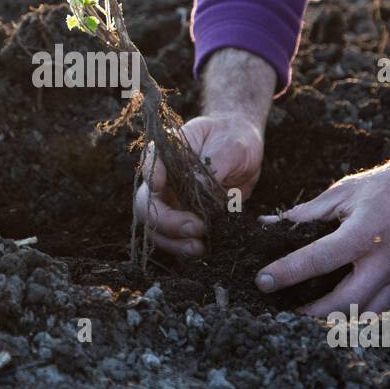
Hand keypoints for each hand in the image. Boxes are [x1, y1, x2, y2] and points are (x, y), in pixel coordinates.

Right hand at [134, 47, 275, 256]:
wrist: (243, 148)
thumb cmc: (233, 139)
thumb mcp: (230, 146)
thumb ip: (214, 164)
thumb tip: (198, 186)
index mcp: (168, 154)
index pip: (149, 164)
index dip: (151, 176)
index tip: (159, 184)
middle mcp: (163, 181)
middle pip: (147, 206)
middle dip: (166, 221)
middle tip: (194, 227)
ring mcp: (172, 202)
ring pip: (157, 228)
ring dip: (173, 242)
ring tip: (198, 248)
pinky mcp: (186, 217)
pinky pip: (176, 238)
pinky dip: (185, 247)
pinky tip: (203, 249)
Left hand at [256, 97, 389, 314]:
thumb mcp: (350, 189)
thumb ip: (312, 211)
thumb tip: (276, 223)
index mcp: (364, 234)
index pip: (316, 260)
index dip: (285, 273)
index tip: (262, 281)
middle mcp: (383, 262)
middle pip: (340, 304)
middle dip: (308, 314)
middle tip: (282, 312)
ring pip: (362, 315)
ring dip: (332, 321)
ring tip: (306, 316)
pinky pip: (380, 311)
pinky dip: (357, 316)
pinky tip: (338, 314)